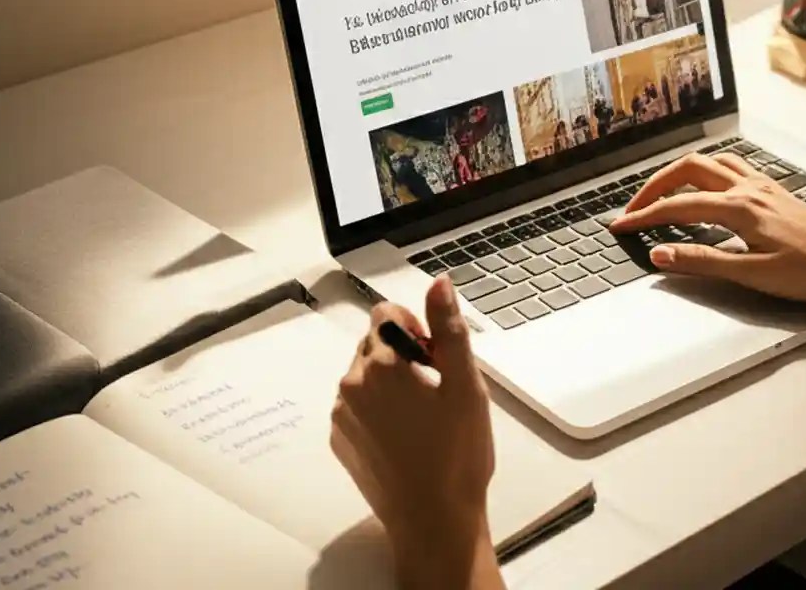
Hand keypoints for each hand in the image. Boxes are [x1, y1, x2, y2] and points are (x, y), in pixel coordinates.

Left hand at [331, 275, 500, 588]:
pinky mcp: (339, 441)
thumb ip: (449, 330)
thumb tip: (439, 283)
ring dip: (389, 382)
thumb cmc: (457, 455)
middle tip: (436, 389)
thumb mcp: (466, 387)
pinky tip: (405, 437)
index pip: (386, 312)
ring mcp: (341, 415)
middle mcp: (352, 383)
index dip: (416, 327)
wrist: (434, 521)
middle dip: (404, 353)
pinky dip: (377, 410)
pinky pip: (356, 407)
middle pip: (375, 343)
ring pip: (364, 376)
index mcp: (384, 363)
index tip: (437, 357)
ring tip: (422, 417)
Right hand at [608, 152, 805, 301]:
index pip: (678, 206)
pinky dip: (706, 172)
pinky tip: (704, 189)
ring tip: (660, 193)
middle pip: (688, 169)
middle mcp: (749, 189)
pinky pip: (731, 167)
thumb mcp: (752, 274)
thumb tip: (660, 254)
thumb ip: (702, 261)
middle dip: (654, 186)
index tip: (621, 226)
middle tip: (633, 209)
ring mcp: (762, 186)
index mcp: (741, 208)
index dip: (645, 216)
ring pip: (710, 162)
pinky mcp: (773, 191)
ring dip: (679, 173)